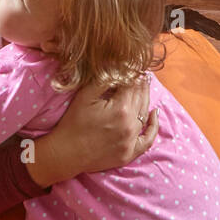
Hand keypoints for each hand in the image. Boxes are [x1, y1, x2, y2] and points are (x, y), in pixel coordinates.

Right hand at [28, 76, 158, 185]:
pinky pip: (148, 139)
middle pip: (140, 98)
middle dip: (141, 84)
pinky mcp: (129, 153)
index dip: (134, 73)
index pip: (133, 85)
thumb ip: (105, 79)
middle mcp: (130, 125)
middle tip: (143, 73)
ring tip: (145, 86)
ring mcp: (131, 141)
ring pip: (144, 114)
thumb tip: (122, 68)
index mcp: (121, 108)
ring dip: (146, 98)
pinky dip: (153, 126)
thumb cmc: (73, 122)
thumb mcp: (85, 95)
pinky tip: (154, 114)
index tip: (135, 66)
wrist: (66, 153)